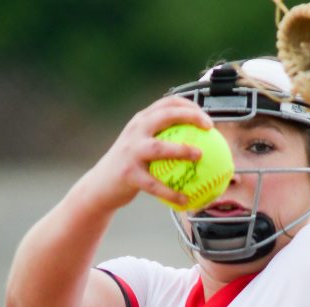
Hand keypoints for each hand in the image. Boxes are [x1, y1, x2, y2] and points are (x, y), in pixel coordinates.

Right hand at [81, 96, 213, 211]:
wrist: (101, 185)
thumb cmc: (129, 167)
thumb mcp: (141, 147)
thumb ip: (162, 140)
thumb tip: (198, 145)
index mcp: (141, 121)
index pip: (167, 103)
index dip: (189, 105)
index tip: (206, 117)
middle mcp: (135, 131)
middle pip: (165, 115)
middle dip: (190, 116)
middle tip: (209, 127)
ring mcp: (131, 151)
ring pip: (160, 148)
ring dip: (182, 150)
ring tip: (200, 155)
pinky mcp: (129, 173)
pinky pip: (155, 185)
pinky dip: (171, 193)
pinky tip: (186, 200)